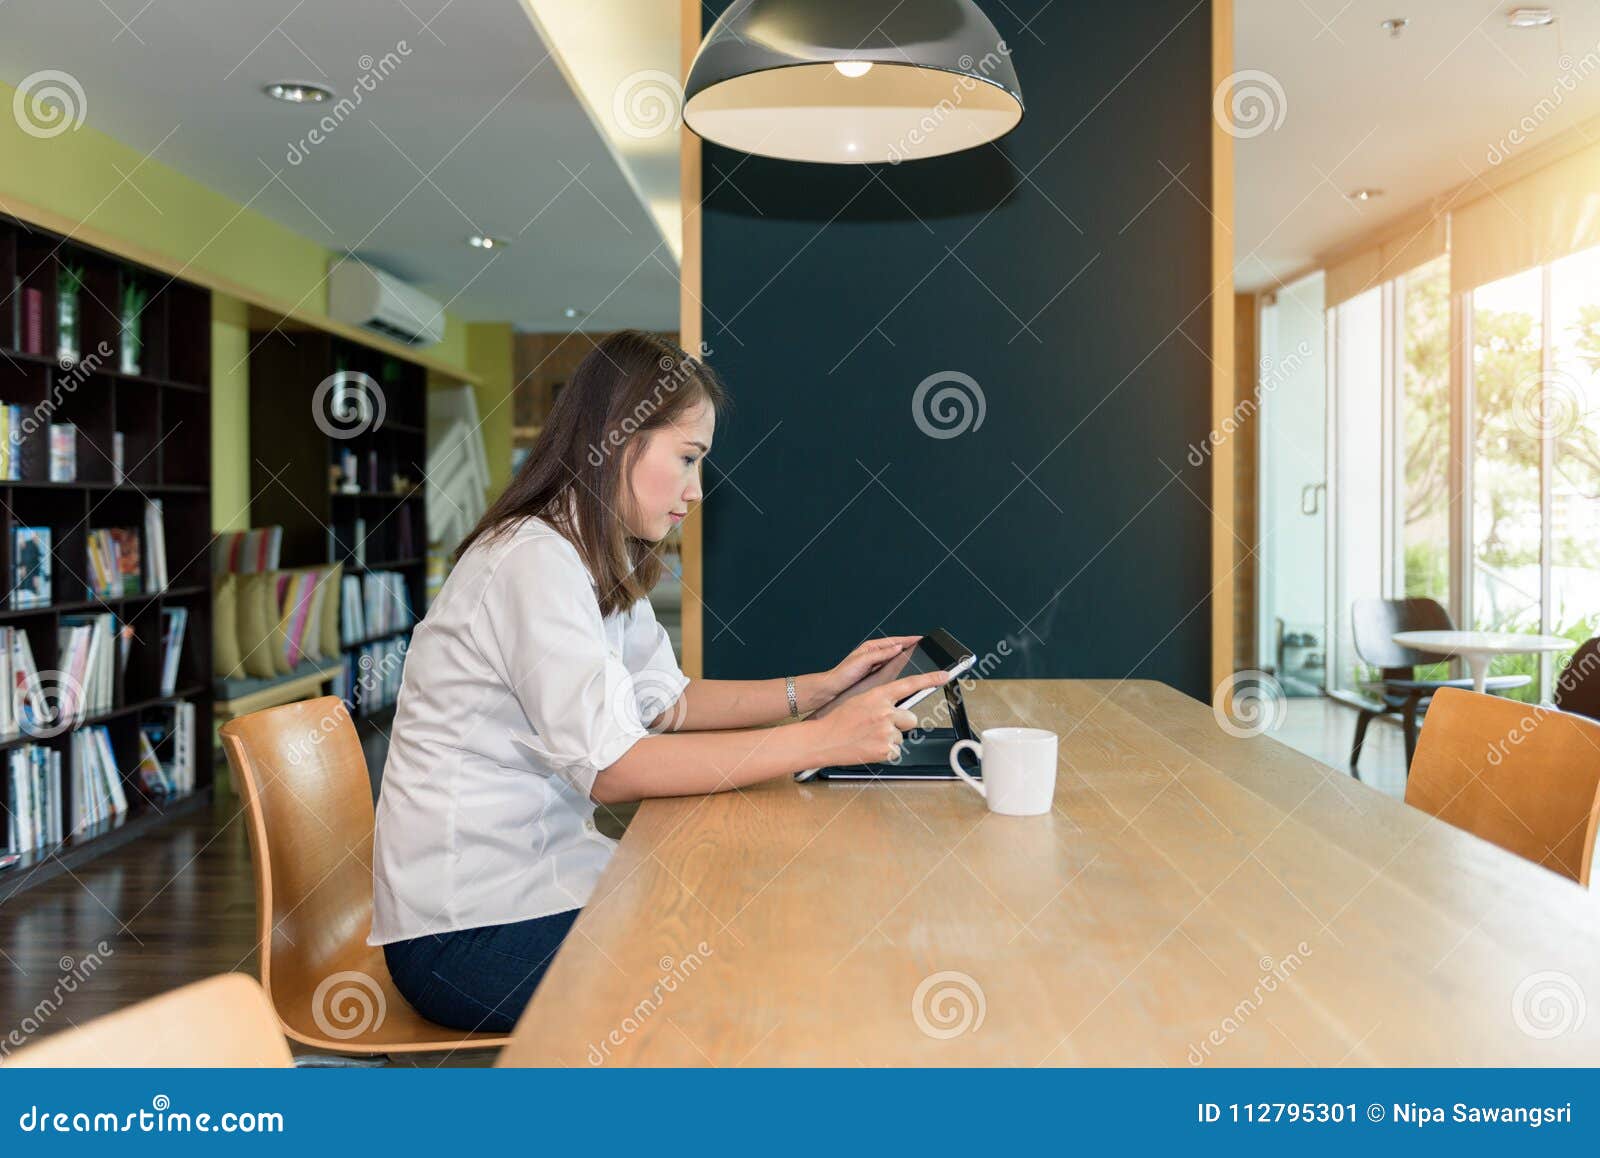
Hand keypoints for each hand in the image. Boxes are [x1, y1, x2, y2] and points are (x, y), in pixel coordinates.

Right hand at [809, 669, 949, 765]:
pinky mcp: (885, 749)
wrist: (824, 739)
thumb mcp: (860, 701)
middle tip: (881, 727)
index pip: (910, 684)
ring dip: (889, 739)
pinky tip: (870, 747)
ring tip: (869, 737)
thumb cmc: (839, 721)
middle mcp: (885, 712)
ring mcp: (886, 731)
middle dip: (901, 724)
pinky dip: (885, 752)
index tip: (944, 675)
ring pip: (901, 736)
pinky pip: (895, 751)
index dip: (930, 679)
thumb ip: (882, 701)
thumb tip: (898, 707)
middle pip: (911, 719)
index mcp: (878, 696)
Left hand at [812, 635, 921, 708]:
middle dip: (909, 647)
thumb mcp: (863, 661)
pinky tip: (904, 671)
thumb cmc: (843, 673)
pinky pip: (890, 667)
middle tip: (924, 648)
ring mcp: (874, 663)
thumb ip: (880, 653)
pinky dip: (898, 666)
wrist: (832, 687)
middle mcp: (873, 653)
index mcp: (871, 647)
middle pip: (896, 648)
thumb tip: (897, 647)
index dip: (909, 639)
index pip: (895, 641)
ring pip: (894, 658)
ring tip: (917, 658)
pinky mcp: (873, 673)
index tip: (921, 639)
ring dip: (904, 657)